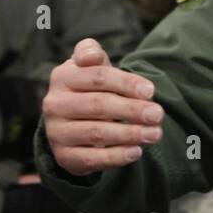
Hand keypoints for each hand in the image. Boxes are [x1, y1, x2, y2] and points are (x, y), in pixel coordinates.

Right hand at [42, 38, 163, 176]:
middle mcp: (54, 104)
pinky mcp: (63, 156)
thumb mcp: (90, 67)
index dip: (126, 83)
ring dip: (129, 134)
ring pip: (96, 133)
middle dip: (132, 110)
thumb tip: (93, 55)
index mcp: (62, 77)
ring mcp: (56, 132)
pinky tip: (136, 151)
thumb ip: (91, 53)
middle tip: (158, 114)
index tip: (151, 91)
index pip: (98, 76)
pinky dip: (116, 156)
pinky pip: (91, 159)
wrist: (71, 123)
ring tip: (154, 133)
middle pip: (99, 105)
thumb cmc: (89, 88)